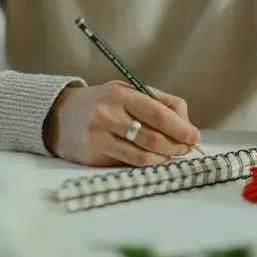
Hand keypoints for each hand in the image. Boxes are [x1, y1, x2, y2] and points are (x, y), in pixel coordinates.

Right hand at [43, 80, 200, 166]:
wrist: (62, 115)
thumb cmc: (105, 103)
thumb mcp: (130, 92)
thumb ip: (161, 103)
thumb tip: (187, 124)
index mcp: (121, 94)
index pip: (159, 113)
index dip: (182, 128)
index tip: (194, 136)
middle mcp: (108, 114)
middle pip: (154, 137)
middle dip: (177, 145)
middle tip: (187, 148)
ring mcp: (99, 136)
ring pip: (144, 155)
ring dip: (165, 157)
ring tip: (172, 154)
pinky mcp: (94, 155)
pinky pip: (130, 163)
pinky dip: (149, 163)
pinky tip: (155, 158)